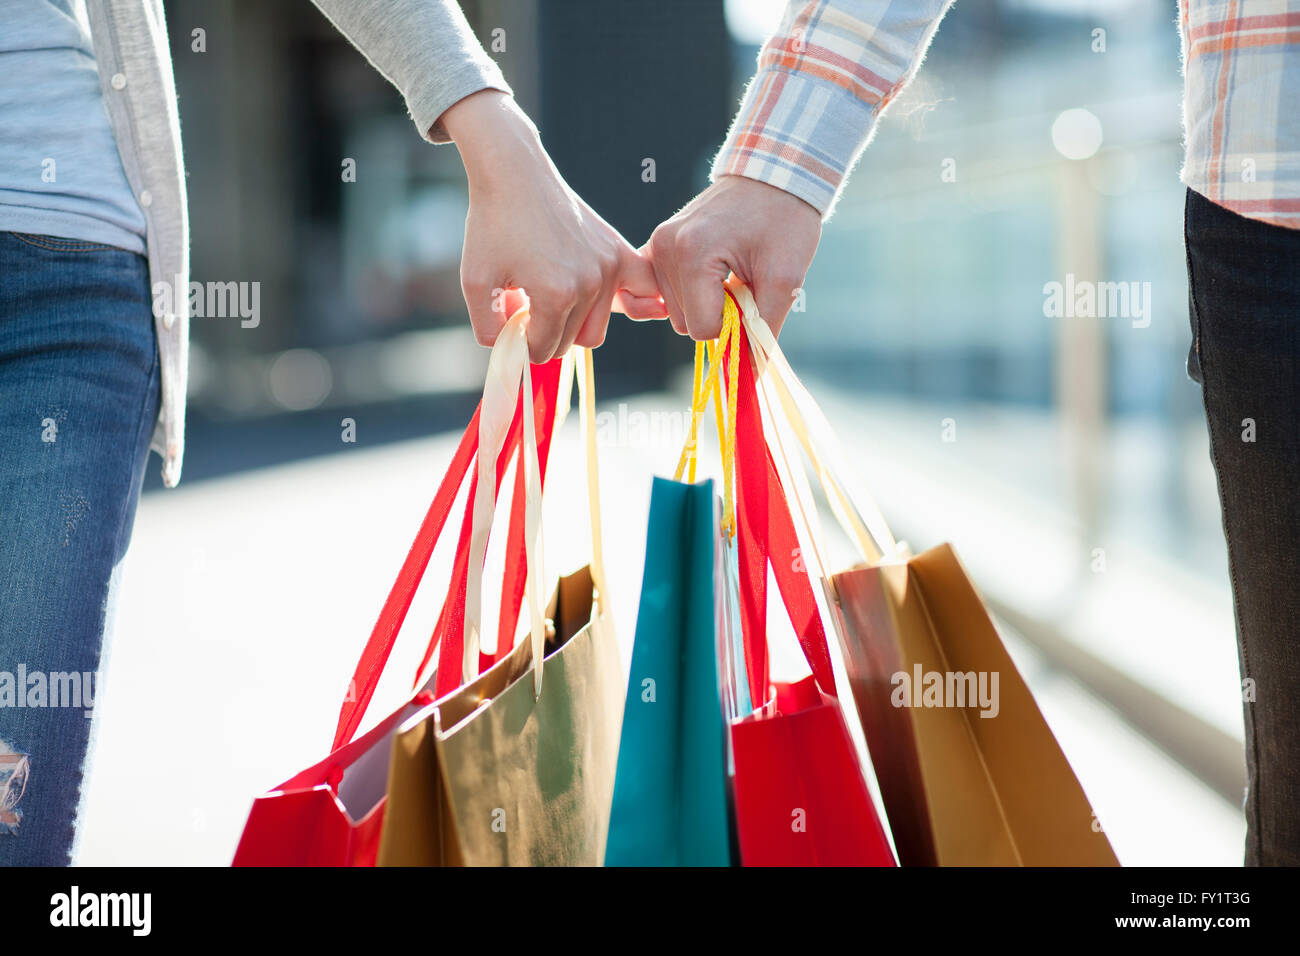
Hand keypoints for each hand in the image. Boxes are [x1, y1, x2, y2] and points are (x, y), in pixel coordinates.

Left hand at [440, 91, 665, 362]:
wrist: (516, 174)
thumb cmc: (492, 224)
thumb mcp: (475, 282)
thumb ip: (487, 330)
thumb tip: (509, 352)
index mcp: (556, 295)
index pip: (544, 348)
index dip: (522, 343)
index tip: (512, 323)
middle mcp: (589, 284)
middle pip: (572, 343)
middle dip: (546, 334)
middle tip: (526, 306)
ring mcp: (608, 267)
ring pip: (595, 329)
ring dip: (572, 323)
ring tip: (549, 295)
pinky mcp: (618, 252)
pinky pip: (639, 293)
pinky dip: (632, 303)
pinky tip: (606, 298)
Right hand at [644, 175, 820, 339]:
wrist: (775, 174)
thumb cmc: (785, 220)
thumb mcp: (785, 278)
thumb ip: (765, 330)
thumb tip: (751, 377)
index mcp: (692, 254)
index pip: (701, 329)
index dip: (733, 327)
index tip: (753, 300)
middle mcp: (664, 248)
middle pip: (685, 323)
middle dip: (718, 315)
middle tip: (744, 283)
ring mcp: (656, 245)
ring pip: (675, 312)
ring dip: (706, 304)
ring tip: (731, 273)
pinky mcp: (657, 244)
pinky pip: (663, 291)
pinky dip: (687, 294)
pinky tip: (709, 280)